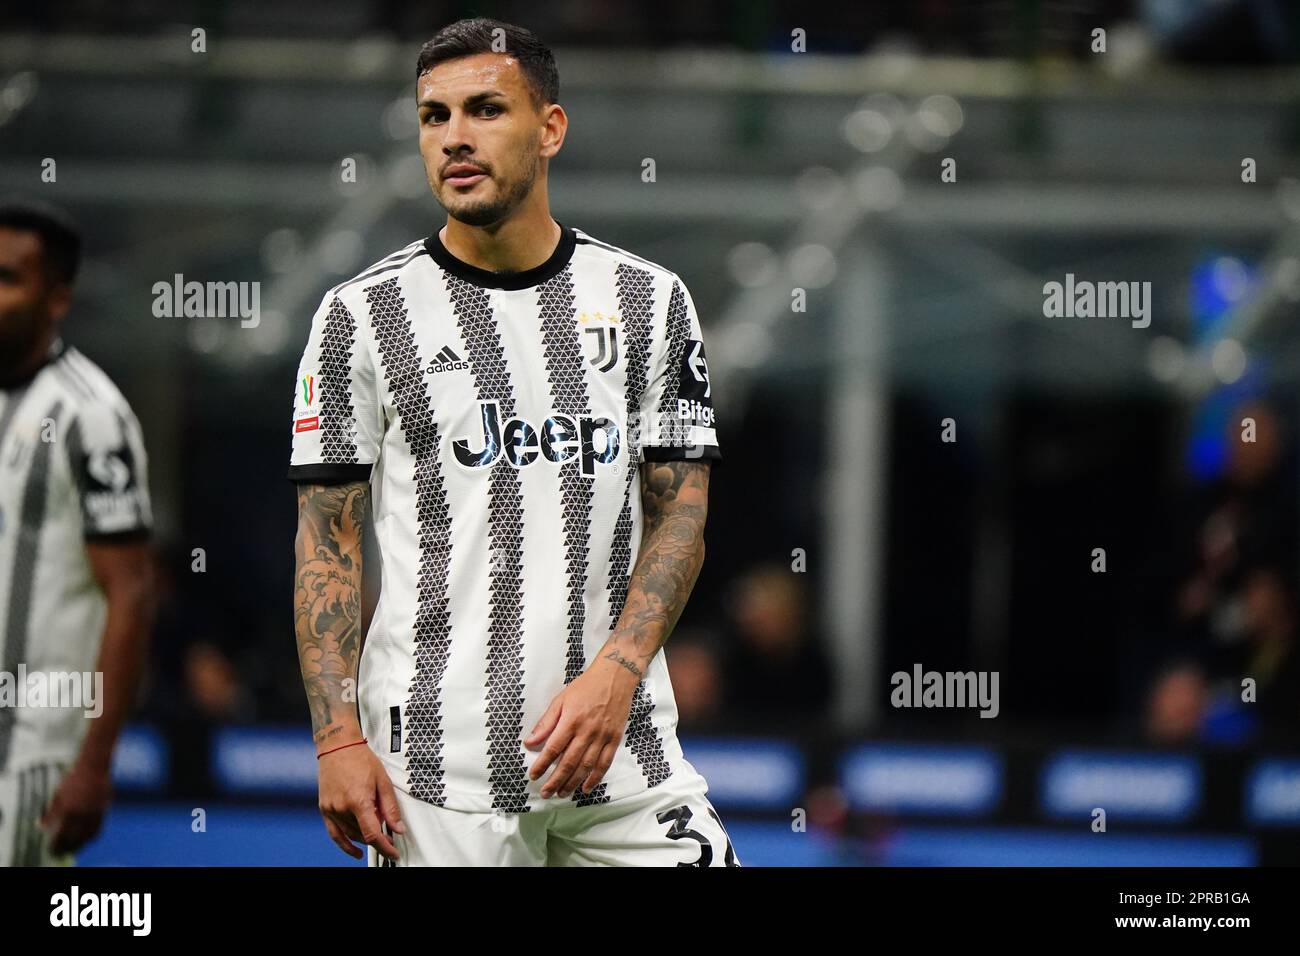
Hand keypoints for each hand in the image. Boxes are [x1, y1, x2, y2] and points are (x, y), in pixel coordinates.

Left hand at [41, 759, 111, 855]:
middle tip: (61, 853)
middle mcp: (80, 814)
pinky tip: (86, 839)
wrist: (94, 767)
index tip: (51, 851)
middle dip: (66, 848)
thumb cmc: (72, 778)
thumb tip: (39, 825)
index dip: (55, 845)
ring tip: (74, 849)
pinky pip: (97, 829)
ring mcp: (93, 813)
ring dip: (79, 845)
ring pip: (86, 836)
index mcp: (67, 810)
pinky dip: (91, 837)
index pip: (59, 835)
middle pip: (73, 839)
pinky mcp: (103, 810)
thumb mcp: (57, 794)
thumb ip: (49, 811)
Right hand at [318, 741, 404, 860]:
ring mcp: (331, 809)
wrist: (338, 746)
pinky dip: (344, 844)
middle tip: (389, 834)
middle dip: (378, 838)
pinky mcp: (324, 808)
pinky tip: (354, 850)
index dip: (385, 848)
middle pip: (362, 835)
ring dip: (364, 837)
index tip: (393, 853)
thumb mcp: (383, 781)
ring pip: (350, 834)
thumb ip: (391, 808)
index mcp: (359, 801)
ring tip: (376, 829)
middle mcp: (342, 808)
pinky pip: (334, 833)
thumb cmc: (361, 759)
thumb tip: (398, 829)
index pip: (373, 835)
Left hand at [524, 655, 637, 797]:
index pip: (553, 747)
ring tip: (561, 794)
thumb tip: (530, 741)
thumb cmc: (586, 686)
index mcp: (571, 720)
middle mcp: (587, 730)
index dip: (542, 764)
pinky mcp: (615, 739)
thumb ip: (546, 722)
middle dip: (556, 780)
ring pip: (586, 766)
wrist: (615, 676)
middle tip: (546, 793)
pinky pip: (605, 763)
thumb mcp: (561, 699)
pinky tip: (586, 788)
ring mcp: (603, 736)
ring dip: (573, 783)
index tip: (533, 775)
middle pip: (569, 762)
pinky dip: (595, 778)